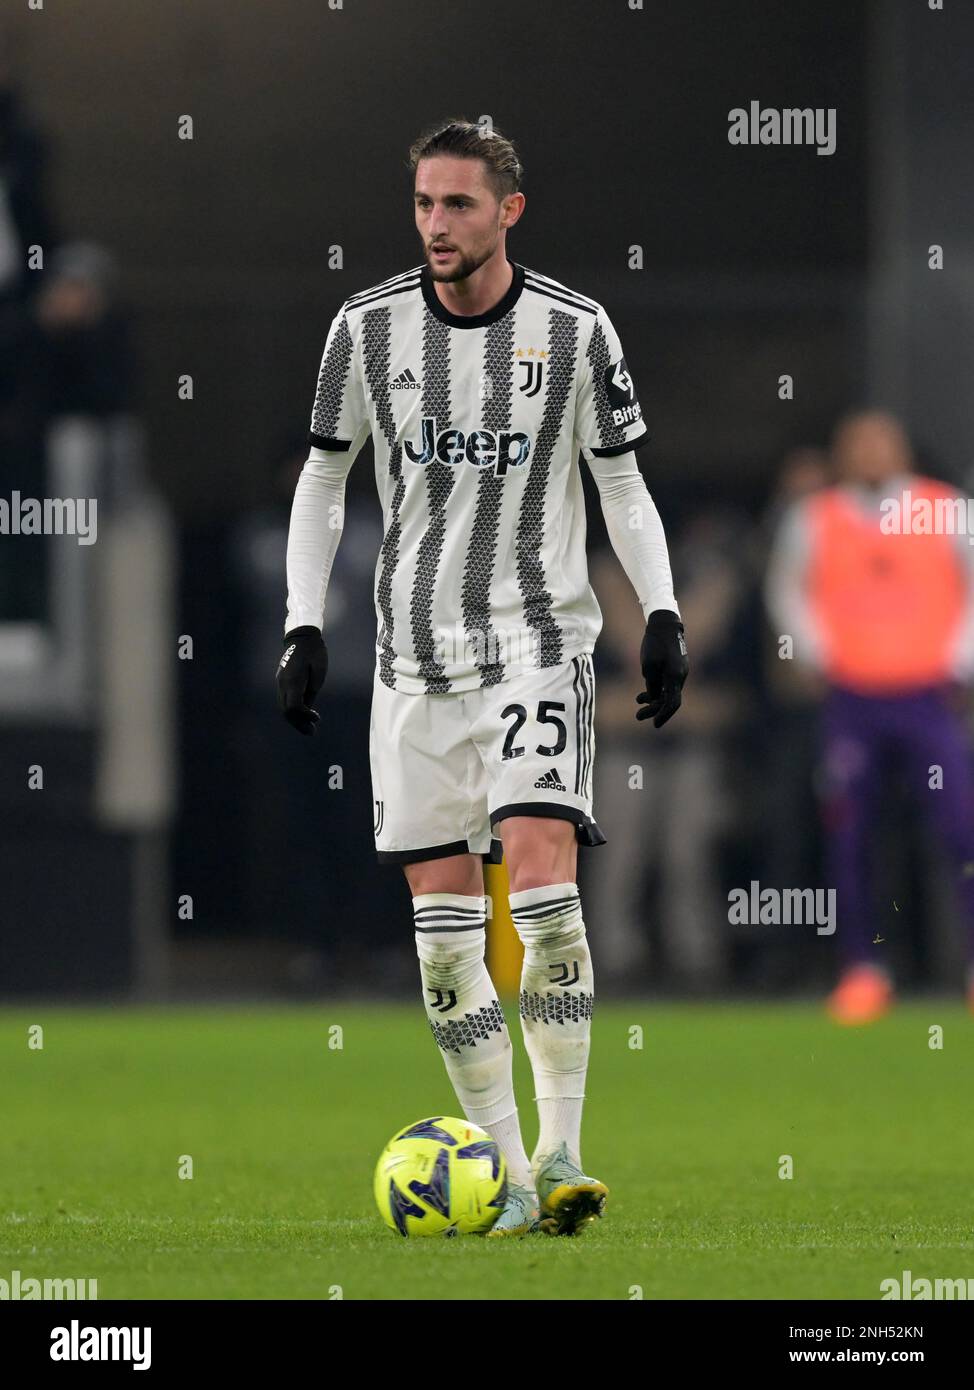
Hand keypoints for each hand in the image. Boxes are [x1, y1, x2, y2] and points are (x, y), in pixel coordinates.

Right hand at [277, 626, 327, 734]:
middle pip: (286, 711)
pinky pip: (284, 701)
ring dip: (295, 719)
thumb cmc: (314, 652)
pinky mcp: (282, 682)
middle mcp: (283, 684)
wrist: (301, 637)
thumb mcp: (319, 672)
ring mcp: (280, 683)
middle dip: (299, 724)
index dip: (305, 716)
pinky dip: (293, 711)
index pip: (294, 707)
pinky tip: (303, 716)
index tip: (317, 718)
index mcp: (293, 680)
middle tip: (312, 732)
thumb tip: (308, 708)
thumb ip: (312, 691)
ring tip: (309, 728)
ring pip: (283, 707)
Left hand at [636, 609, 687, 727]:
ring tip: (638, 701)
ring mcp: (678, 673)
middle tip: (638, 716)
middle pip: (669, 701)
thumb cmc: (655, 643)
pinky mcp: (674, 669)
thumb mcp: (648, 666)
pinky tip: (643, 695)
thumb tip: (654, 697)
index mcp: (675, 677)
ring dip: (653, 700)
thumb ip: (652, 684)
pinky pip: (666, 685)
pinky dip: (656, 691)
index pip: (672, 703)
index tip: (654, 725)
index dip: (663, 715)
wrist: (665, 625)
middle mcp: (680, 677)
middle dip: (654, 710)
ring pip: (667, 693)